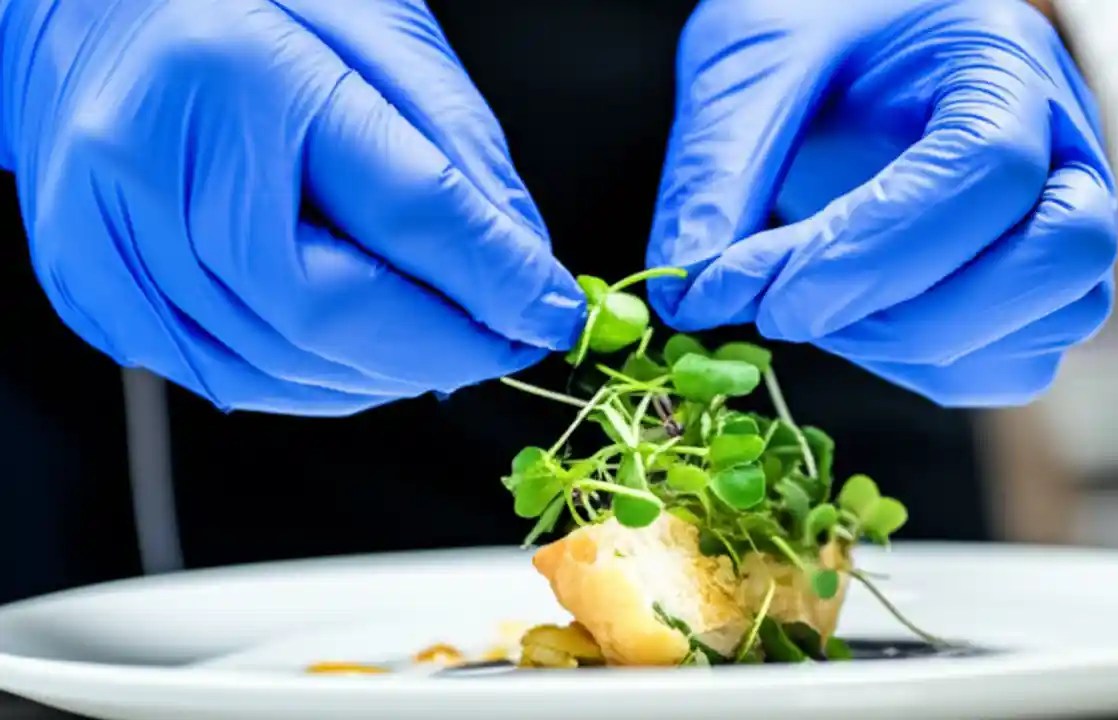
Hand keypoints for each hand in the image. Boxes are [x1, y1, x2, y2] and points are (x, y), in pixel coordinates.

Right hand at [0, 0, 583, 414]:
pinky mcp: (88, 288)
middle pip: (326, 314)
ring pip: (278, 365)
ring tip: (442, 340)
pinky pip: (226, 376)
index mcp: (230, 68)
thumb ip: (452, 148)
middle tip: (508, 340)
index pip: (401, 210)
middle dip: (444, 348)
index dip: (495, 280)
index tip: (551, 312)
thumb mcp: (374, 27)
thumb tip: (517, 267)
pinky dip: (315, 377)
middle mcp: (146, 161)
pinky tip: (358, 346)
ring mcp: (101, 236)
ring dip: (385, 373)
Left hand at [647, 0, 1117, 406]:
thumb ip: (718, 169)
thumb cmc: (811, 23)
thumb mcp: (750, 62)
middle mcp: (1061, 137)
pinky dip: (935, 368)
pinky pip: (1019, 359)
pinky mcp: (1035, 272)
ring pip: (1055, 322)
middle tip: (790, 313)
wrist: (852, 24)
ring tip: (817, 314)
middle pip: (1064, 257)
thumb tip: (689, 290)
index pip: (985, 174)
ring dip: (924, 351)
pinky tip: (855, 327)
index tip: (763, 300)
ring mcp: (1062, 208)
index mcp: (998, 61)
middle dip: (916, 319)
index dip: (871, 258)